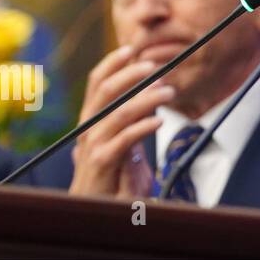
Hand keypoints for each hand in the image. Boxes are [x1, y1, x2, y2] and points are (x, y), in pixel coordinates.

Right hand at [68, 45, 173, 199]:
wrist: (96, 211)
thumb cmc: (113, 176)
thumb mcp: (126, 143)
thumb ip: (134, 120)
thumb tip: (153, 95)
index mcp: (92, 120)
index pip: (97, 83)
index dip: (112, 63)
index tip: (132, 48)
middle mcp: (89, 129)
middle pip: (105, 92)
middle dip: (130, 74)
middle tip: (155, 66)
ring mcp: (94, 147)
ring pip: (118, 113)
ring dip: (146, 99)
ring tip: (169, 92)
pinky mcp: (103, 165)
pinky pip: (123, 141)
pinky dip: (142, 128)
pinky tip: (159, 122)